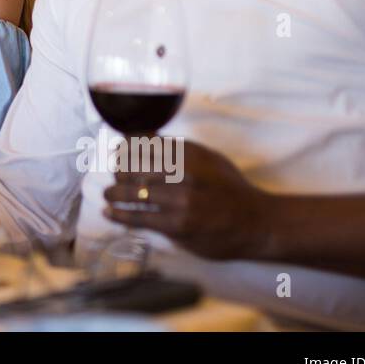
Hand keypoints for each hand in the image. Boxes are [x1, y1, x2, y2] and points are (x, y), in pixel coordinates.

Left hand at [103, 140, 275, 260]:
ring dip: (114, 192)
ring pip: (133, 191)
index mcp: (189, 153)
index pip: (144, 143)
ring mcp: (179, 201)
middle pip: (133, 165)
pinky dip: (119, 214)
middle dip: (119, 169)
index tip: (119, 150)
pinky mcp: (177, 225)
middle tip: (115, 173)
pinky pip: (140, 217)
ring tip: (108, 193)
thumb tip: (143, 138)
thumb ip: (179, 149)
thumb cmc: (230, 188)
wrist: (257, 223)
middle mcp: (182, 173)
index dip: (125, 146)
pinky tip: (109, 212)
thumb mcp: (208, 158)